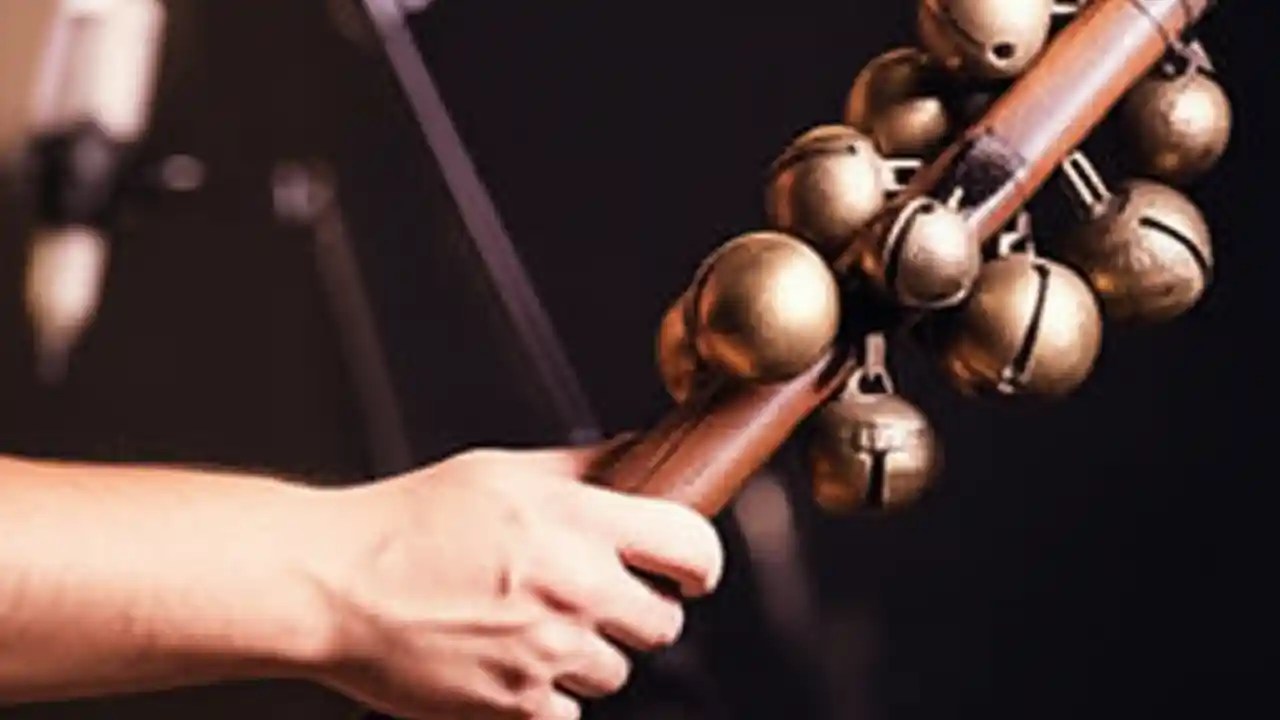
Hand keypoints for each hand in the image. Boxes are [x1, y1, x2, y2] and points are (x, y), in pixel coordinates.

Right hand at [308, 444, 724, 719]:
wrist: (335, 584)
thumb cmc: (409, 522)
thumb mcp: (504, 472)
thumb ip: (583, 468)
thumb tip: (638, 455)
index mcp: (579, 521)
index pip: (692, 547)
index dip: (699, 562)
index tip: (688, 570)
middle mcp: (574, 588)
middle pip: (664, 624)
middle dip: (638, 613)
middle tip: (596, 598)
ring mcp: (547, 651)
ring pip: (616, 672)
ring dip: (588, 655)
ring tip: (535, 626)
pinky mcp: (515, 705)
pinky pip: (569, 712)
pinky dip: (547, 695)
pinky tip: (510, 660)